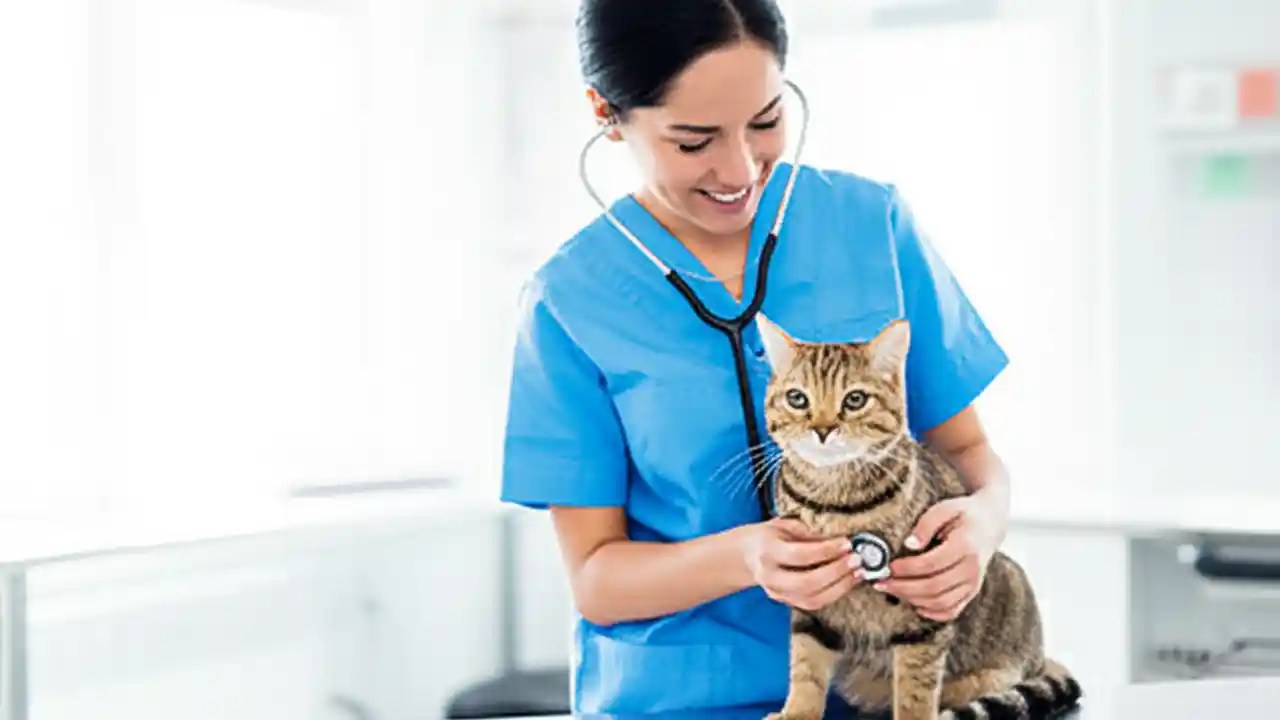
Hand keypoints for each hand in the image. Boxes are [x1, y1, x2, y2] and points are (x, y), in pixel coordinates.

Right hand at [740, 517, 862, 610]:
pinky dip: (834, 594)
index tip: (847, 542)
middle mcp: (769, 576)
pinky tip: (847, 581)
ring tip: (858, 572)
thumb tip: (840, 540)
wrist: (746, 556)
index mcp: (767, 551)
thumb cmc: (768, 536)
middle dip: (836, 572)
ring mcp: (777, 593)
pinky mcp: (786, 602)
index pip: (800, 555)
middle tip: (857, 559)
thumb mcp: (784, 525)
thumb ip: (809, 534)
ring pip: (813, 599)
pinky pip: (813, 603)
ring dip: (840, 587)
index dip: (827, 550)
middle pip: (807, 582)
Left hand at [874, 496, 1002, 621]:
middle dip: (903, 587)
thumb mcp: (945, 508)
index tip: (887, 566)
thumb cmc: (963, 513)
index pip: (931, 564)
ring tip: (891, 590)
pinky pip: (951, 611)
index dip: (906, 568)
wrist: (991, 523)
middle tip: (880, 582)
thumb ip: (926, 524)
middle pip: (934, 587)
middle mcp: (973, 569)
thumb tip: (909, 545)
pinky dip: (931, 612)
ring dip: (912, 600)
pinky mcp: (972, 592)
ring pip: (941, 602)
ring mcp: (974, 584)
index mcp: (966, 546)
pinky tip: (913, 603)